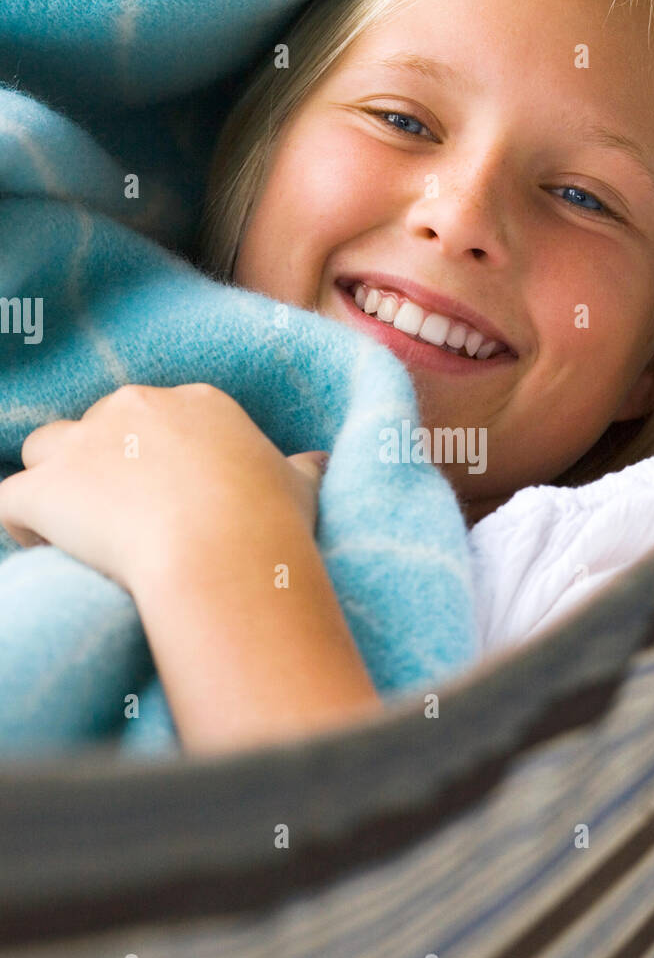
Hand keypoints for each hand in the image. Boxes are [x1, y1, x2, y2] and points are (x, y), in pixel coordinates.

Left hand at [0, 383, 328, 592]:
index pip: (156, 419)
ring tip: (77, 536)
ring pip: (46, 451)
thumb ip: (302, 470)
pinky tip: (45, 553)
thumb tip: (319, 462)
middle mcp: (136, 408)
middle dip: (105, 470)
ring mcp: (86, 444)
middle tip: (127, 526)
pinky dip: (22, 527)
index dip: (154, 461)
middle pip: (99, 428)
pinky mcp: (48, 488)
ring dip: (56, 487)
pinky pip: (9, 501)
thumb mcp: (300, 490)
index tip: (167, 502)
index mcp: (196, 404)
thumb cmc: (271, 524)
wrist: (225, 553)